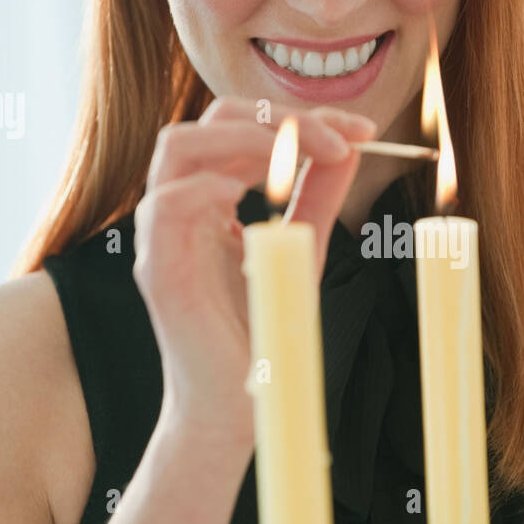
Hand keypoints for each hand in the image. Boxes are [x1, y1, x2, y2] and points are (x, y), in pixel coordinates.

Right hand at [132, 96, 374, 451]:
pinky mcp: (158, 272)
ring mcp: (162, 238)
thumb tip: (349, 144)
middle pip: (208, 123)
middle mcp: (179, 207)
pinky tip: (251, 198)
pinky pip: (164, 207)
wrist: (236, 405)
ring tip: (298, 159)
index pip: (243, 127)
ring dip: (245, 140)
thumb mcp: (302, 247)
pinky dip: (207, 188)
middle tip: (339, 141)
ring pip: (176, 147)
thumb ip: (318, 194)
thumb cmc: (261, 328)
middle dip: (278, 120)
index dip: (303, 118)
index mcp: (208, 195)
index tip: (364, 130)